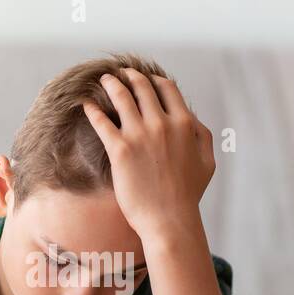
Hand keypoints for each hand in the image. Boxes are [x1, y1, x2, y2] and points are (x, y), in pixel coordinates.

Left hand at [82, 68, 214, 240]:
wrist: (169, 220)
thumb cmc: (188, 195)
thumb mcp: (207, 162)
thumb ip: (202, 136)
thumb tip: (192, 119)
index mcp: (184, 124)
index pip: (167, 90)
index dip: (155, 80)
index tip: (147, 78)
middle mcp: (162, 124)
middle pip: (143, 88)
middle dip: (130, 76)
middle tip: (121, 74)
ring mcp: (140, 135)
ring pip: (121, 98)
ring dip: (111, 84)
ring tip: (104, 80)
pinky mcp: (120, 150)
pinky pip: (102, 121)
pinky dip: (93, 109)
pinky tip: (86, 104)